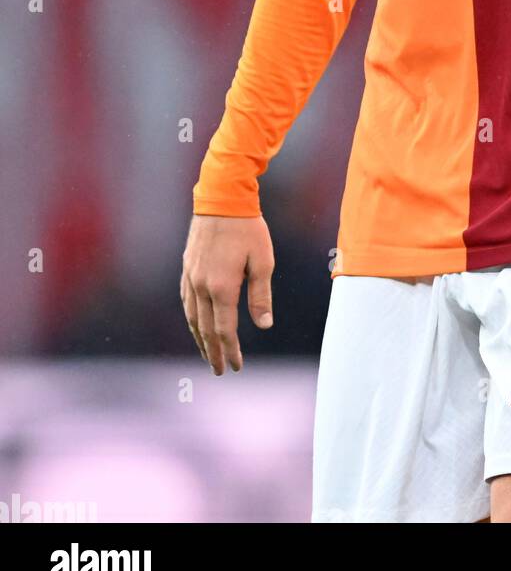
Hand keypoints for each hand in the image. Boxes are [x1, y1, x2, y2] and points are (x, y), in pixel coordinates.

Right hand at [180, 214, 274, 374]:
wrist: (222, 199)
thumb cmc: (248, 229)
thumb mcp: (263, 261)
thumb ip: (261, 296)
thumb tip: (264, 326)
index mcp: (222, 287)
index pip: (224, 330)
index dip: (230, 350)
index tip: (236, 366)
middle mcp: (202, 286)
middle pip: (205, 329)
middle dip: (213, 352)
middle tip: (219, 371)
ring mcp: (191, 277)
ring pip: (192, 317)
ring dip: (199, 339)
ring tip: (206, 354)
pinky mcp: (186, 267)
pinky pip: (186, 301)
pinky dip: (191, 319)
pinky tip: (195, 324)